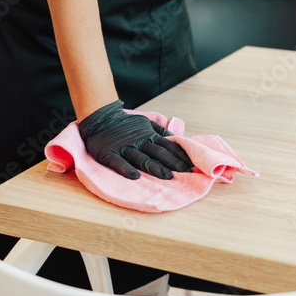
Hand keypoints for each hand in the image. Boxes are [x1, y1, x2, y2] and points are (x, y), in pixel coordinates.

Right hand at [78, 100, 193, 179]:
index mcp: (148, 136)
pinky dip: (127, 170)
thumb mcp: (145, 123)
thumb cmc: (125, 124)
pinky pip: (119, 163)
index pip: (168, 147)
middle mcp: (139, 142)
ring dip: (155, 168)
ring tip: (167, 176)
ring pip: (142, 159)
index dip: (181, 156)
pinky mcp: (110, 154)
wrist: (101, 118)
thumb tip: (177, 139)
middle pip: (159, 154)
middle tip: (187, 173)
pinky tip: (135, 177)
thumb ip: (160, 132)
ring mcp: (124, 148)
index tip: (193, 165)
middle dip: (173, 164)